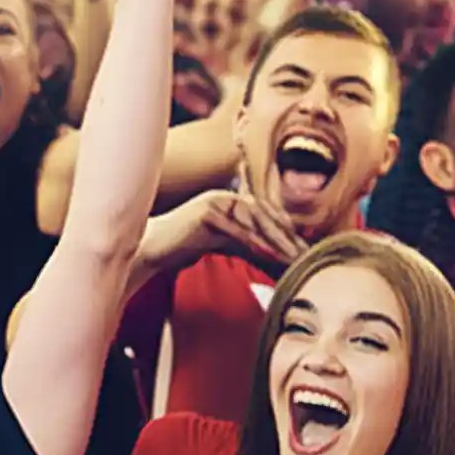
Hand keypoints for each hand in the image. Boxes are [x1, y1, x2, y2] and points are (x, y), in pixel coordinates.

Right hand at [151, 187, 308, 270]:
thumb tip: (276, 256)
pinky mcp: (205, 212)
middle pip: (264, 215)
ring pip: (253, 220)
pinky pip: (235, 229)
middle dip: (285, 236)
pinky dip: (252, 242)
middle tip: (303, 256)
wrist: (151, 249)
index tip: (303, 251)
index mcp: (231, 202)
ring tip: (290, 257)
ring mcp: (215, 201)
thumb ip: (247, 244)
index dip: (286, 232)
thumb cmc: (183, 248)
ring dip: (274, 240)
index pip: (266, 214)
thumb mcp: (223, 244)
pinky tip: (266, 254)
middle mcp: (226, 197)